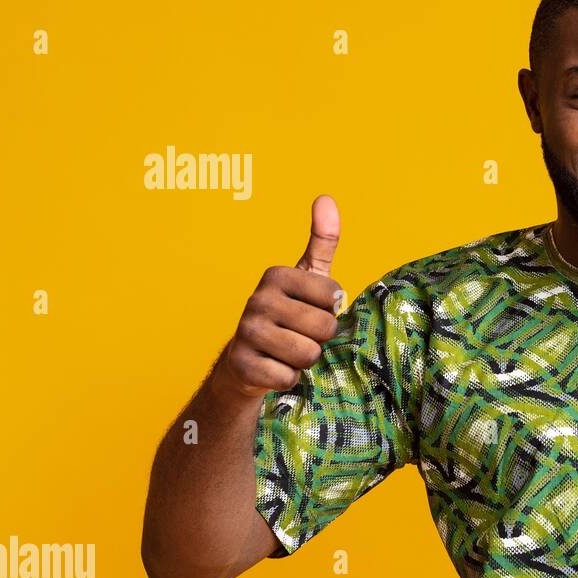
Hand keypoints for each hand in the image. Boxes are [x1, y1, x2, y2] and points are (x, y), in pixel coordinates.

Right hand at [214, 195, 344, 398]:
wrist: (246, 361)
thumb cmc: (288, 315)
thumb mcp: (307, 277)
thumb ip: (322, 241)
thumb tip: (327, 198)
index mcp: (276, 275)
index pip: (333, 297)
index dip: (329, 310)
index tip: (310, 309)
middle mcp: (257, 299)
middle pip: (324, 328)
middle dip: (320, 338)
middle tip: (300, 334)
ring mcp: (247, 332)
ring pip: (308, 354)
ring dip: (305, 360)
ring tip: (287, 351)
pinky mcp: (243, 365)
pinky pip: (289, 377)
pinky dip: (288, 379)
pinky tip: (274, 368)